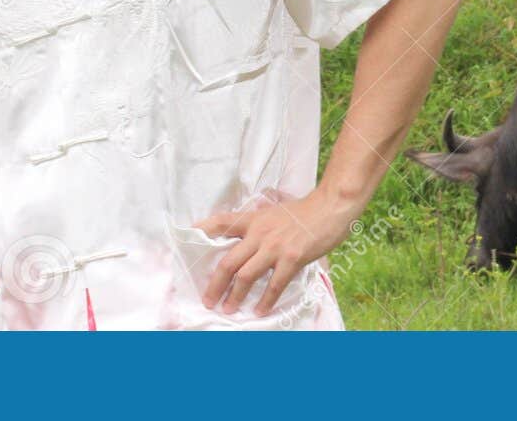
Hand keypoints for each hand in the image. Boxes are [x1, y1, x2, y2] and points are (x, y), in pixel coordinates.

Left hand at [193, 189, 353, 315]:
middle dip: (215, 285)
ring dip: (235, 296)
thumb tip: (248, 244)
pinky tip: (260, 310)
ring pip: (245, 276)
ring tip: (229, 309)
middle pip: (228, 262)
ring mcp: (275, 246)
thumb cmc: (304, 211)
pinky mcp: (292, 257)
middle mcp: (260, 233)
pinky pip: (274, 284)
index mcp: (254, 219)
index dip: (201, 230)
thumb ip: (259, 226)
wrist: (330, 206)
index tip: (186, 239)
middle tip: (208, 301)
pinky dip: (265, 300)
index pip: (221, 222)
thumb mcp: (275, 212)